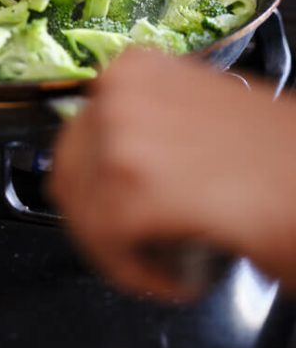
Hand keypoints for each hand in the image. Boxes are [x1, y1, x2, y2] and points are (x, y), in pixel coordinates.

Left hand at [48, 47, 295, 300]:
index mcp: (133, 69)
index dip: (99, 186)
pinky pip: (108, 247)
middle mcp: (118, 93)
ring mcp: (121, 137)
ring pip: (84, 213)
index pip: (79, 138)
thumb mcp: (199, 116)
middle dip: (103, 221)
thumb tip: (107, 162)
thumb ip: (148, 127)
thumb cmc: (281, 158)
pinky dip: (140, 276)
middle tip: (143, 247)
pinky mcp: (132, 189)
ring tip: (173, 263)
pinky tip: (185, 278)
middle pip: (71, 174)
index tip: (128, 216)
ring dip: (123, 250)